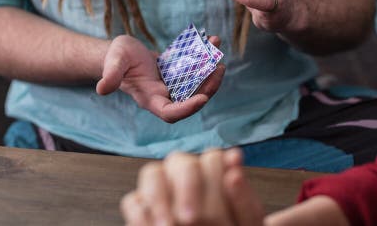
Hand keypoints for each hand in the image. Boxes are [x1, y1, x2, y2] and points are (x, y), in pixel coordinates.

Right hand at [96, 35, 224, 123]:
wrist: (119, 53)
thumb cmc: (115, 58)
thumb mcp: (114, 62)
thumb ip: (110, 75)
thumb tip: (102, 89)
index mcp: (150, 98)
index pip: (171, 112)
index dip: (187, 108)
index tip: (203, 98)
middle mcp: (164, 94)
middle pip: (191, 98)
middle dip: (209, 86)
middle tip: (220, 67)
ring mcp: (172, 84)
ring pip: (197, 82)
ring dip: (210, 68)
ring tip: (217, 47)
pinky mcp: (177, 72)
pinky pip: (195, 67)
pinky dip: (204, 55)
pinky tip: (210, 39)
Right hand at [121, 148, 265, 225]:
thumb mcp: (244, 223)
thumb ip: (243, 198)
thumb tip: (235, 163)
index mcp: (215, 175)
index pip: (212, 158)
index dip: (215, 177)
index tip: (219, 203)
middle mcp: (186, 177)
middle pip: (180, 161)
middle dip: (186, 188)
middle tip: (192, 219)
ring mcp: (162, 193)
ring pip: (152, 173)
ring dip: (159, 199)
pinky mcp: (142, 212)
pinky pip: (132, 201)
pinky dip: (140, 214)